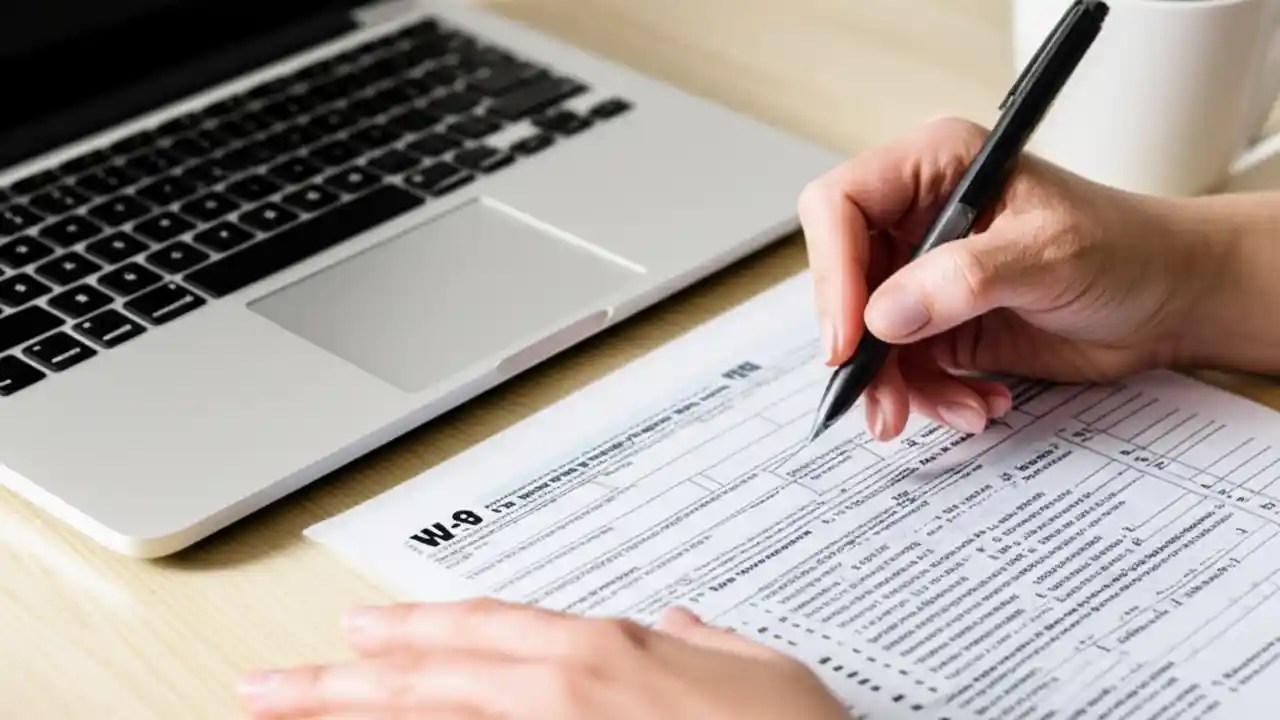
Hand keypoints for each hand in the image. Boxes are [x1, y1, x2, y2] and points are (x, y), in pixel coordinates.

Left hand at [236, 598, 850, 719]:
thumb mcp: (761, 668)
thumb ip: (709, 642)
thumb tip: (685, 626)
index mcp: (608, 649)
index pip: (483, 626)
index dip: (413, 628)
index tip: (361, 632)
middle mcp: (567, 691)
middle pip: (427, 680)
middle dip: (337, 681)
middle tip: (269, 686)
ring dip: (349, 719)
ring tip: (287, 713)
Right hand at [798, 117, 1221, 439]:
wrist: (1169, 302)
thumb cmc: (1126, 249)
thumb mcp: (1051, 253)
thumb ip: (966, 278)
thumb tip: (884, 315)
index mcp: (934, 167)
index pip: (841, 205)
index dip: (833, 269)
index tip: (850, 335)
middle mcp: (917, 217)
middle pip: (843, 279)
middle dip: (862, 347)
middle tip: (882, 399)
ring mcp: (923, 275)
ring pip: (868, 337)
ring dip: (901, 386)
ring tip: (956, 410)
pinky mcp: (937, 325)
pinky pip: (903, 369)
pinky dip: (932, 397)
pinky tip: (980, 403)